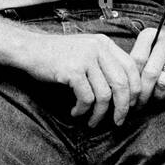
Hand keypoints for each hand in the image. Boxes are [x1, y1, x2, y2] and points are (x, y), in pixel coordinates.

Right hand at [24, 33, 141, 126]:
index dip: (135, 90)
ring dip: (99, 114)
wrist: (29, 49)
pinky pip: (86, 98)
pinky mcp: (72, 70)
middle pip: (122, 83)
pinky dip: (83, 110)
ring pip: (104, 95)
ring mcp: (85, 58)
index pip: (132, 68)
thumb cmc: (57, 55)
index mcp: (104, 43)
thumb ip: (104, 63)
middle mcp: (98, 48)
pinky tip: (76, 112)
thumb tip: (125, 91)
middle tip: (118, 121)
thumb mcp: (85, 50)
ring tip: (92, 121)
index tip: (132, 106)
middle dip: (123, 107)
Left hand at [129, 24, 164, 103]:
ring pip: (164, 82)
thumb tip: (124, 85)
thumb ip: (134, 62)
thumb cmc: (158, 46)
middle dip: (143, 93)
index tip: (128, 93)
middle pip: (150, 74)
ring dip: (157, 95)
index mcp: (149, 35)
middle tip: (138, 103)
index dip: (131, 81)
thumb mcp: (144, 46)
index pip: (137, 61)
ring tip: (154, 96)